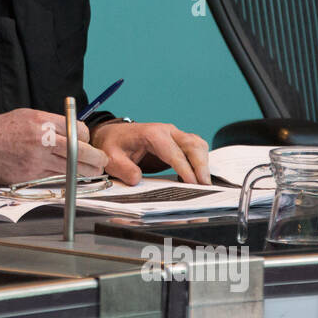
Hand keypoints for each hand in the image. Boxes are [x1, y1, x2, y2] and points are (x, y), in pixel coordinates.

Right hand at [0, 108, 107, 184]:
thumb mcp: (25, 115)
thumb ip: (49, 123)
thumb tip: (72, 130)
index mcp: (42, 121)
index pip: (79, 129)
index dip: (86, 137)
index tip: (86, 141)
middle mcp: (42, 139)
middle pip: (82, 151)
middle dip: (96, 158)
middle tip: (101, 161)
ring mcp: (36, 159)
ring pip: (72, 168)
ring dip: (85, 171)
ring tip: (91, 171)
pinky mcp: (30, 176)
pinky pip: (55, 178)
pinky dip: (65, 178)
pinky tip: (68, 176)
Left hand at [91, 122, 209, 184]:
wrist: (114, 135)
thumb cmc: (114, 145)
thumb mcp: (112, 158)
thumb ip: (123, 169)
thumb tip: (137, 180)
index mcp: (152, 133)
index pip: (174, 152)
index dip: (184, 168)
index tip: (192, 183)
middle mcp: (167, 131)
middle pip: (192, 145)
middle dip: (201, 165)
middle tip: (205, 185)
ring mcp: (174, 136)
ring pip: (197, 145)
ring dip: (204, 163)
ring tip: (205, 184)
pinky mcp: (178, 143)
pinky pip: (195, 149)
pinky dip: (201, 162)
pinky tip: (199, 178)